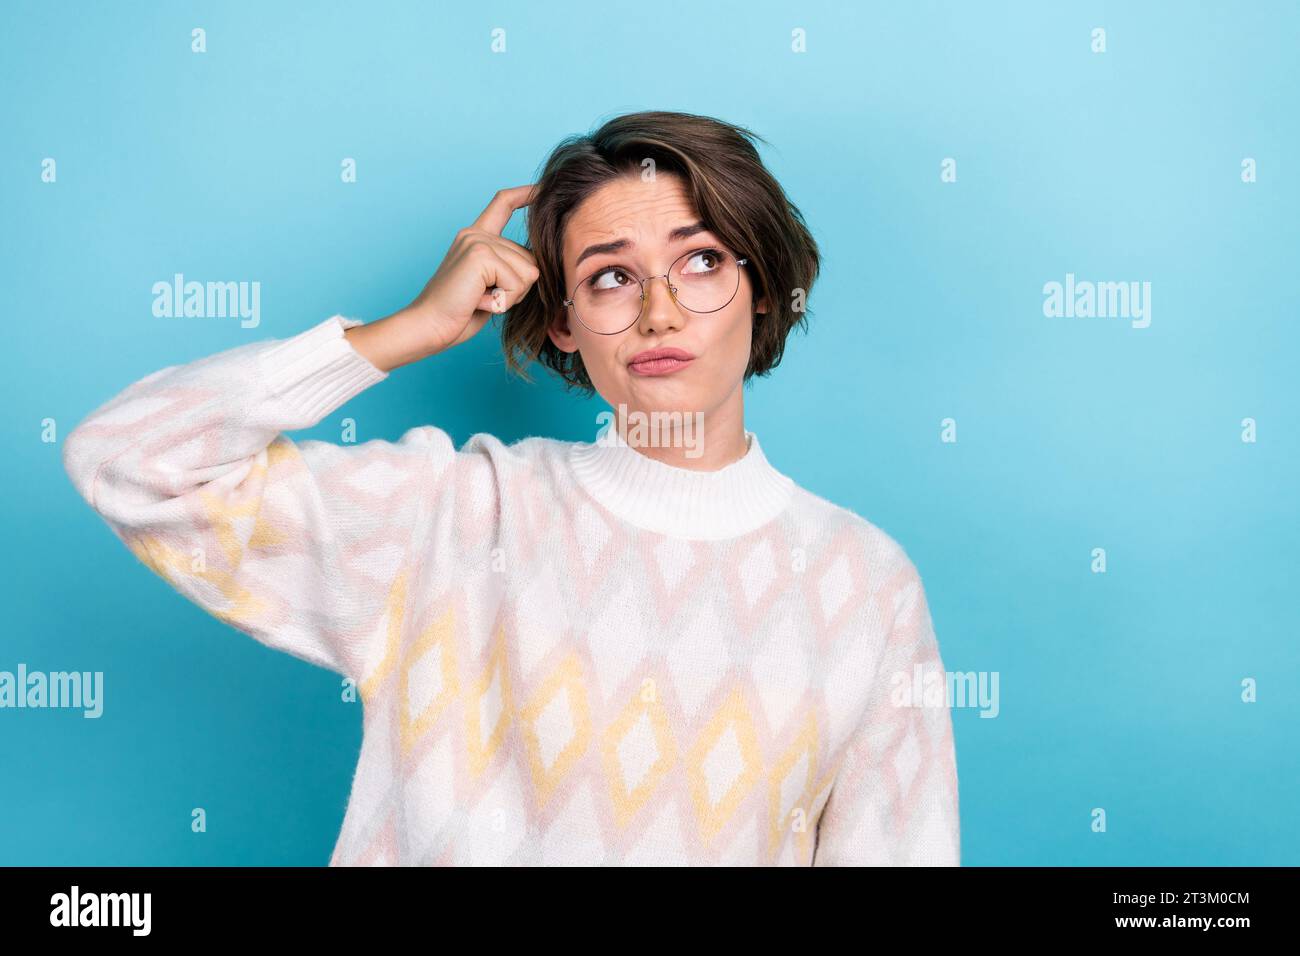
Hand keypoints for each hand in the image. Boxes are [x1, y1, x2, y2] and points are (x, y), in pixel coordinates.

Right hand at [345, 184, 539, 370]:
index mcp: (476, 237)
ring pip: (529, 272)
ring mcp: (477, 242)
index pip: (503, 203)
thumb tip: (540, 264)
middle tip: (485, 297)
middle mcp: (476, 234)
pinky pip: (517, 283)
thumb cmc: (459, 313)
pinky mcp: (480, 255)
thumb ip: (509, 268)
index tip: (542, 189)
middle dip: (518, 288)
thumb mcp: (489, 285)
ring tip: (481, 298)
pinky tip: (479, 301)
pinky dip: (504, 301)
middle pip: (531, 258)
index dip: (526, 194)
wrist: (429, 325)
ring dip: (512, 296)